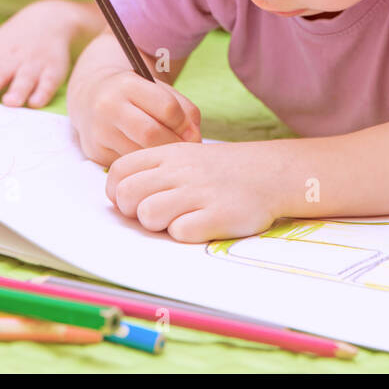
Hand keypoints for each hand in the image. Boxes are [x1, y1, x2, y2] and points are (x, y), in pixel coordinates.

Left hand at [0, 0, 82, 106]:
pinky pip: (49, 82)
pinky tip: (36, 103)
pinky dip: (43, 92)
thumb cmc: (12, 43)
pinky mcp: (53, 70)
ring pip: (24, 78)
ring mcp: (33, 65)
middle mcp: (10, 60)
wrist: (49, 18)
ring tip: (10, 103)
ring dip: (18, 90)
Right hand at [73, 69, 200, 166]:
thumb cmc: (133, 94)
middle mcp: (108, 106)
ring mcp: (99, 131)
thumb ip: (183, 109)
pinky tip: (149, 158)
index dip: (184, 123)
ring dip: (159, 157)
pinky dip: (143, 164)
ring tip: (168, 153)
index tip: (190, 131)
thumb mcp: (158, 89)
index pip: (167, 107)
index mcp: (127, 84)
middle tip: (185, 149)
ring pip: (139, 154)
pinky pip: (128, 164)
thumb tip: (194, 138)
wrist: (90, 96)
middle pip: (152, 135)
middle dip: (174, 144)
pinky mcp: (95, 151)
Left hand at [105, 141, 279, 242]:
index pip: (119, 171)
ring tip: (178, 219)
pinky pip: (180, 232)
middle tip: (154, 215)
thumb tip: (120, 195)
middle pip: (128, 195)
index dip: (117, 192)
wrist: (271, 173)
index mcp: (169, 154)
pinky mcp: (217, 216)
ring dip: (158, 225)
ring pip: (149, 214)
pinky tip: (201, 224)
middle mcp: (180, 171)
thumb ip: (154, 170)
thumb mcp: (186, 157)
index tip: (132, 202)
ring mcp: (199, 192)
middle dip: (133, 212)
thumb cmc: (222, 170)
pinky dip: (186, 234)